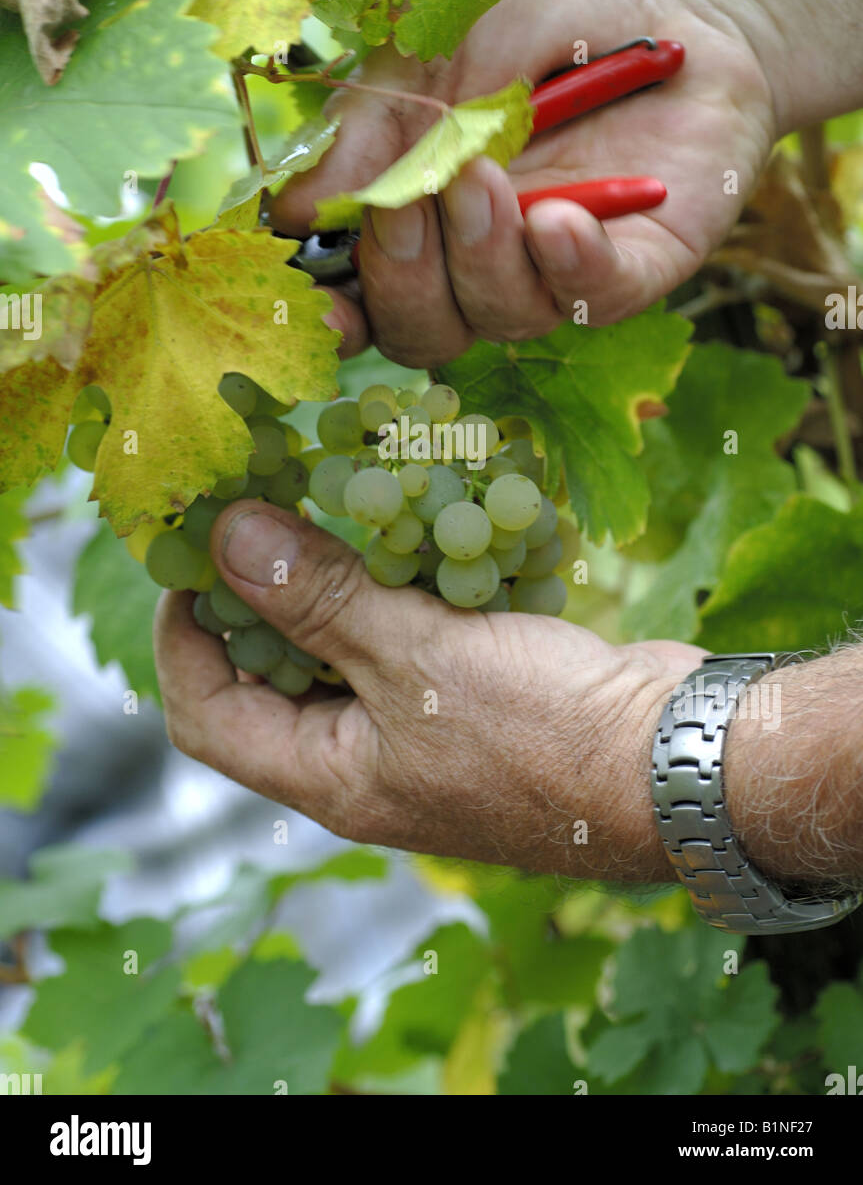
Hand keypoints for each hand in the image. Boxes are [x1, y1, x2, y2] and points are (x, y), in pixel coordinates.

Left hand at [155, 502, 701, 878]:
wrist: (680, 759)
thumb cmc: (543, 733)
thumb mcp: (416, 659)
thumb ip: (318, 599)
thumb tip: (228, 538)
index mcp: (332, 777)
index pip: (208, 716)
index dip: (182, 637)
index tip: (190, 555)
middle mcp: (369, 761)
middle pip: (275, 675)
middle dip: (260, 592)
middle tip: (258, 504)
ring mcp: (428, 728)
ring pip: (351, 645)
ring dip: (338, 577)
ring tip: (330, 495)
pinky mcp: (481, 691)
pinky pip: (418, 632)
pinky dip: (408, 580)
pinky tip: (418, 521)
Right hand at [273, 0, 776, 367]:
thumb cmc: (540, 17)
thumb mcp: (434, 50)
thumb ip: (369, 130)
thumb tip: (293, 214)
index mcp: (419, 219)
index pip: (364, 298)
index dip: (335, 315)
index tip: (319, 303)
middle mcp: (481, 262)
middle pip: (422, 329)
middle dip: (403, 277)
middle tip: (411, 201)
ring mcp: (557, 270)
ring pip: (499, 318)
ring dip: (480, 256)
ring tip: (487, 175)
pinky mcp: (637, 265)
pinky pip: (593, 299)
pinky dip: (569, 266)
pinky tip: (561, 219)